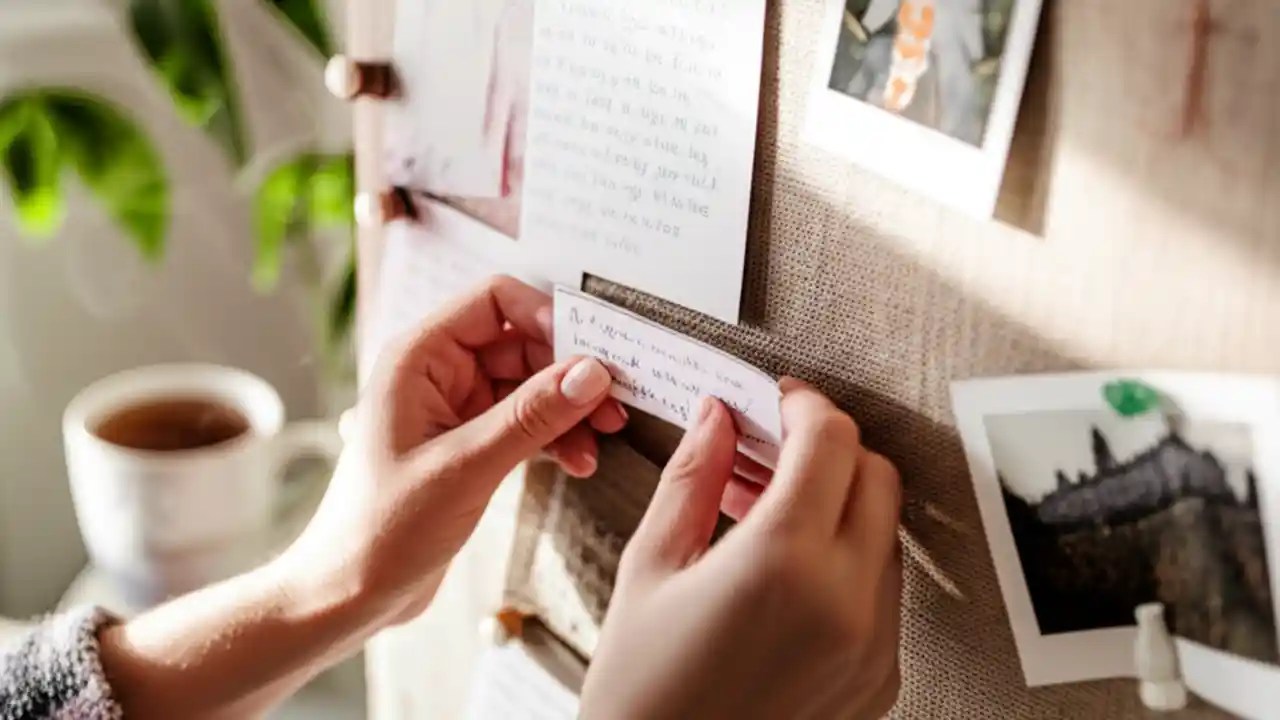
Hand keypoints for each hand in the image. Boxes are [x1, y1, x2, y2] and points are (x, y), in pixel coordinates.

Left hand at [282, 276, 626, 626]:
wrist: (348, 593)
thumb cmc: (380, 529)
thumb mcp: (464, 467)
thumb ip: (530, 416)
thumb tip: (591, 372)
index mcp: (419, 358)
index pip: (494, 300)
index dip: (547, 316)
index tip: (591, 350)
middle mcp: (437, 374)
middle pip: (522, 343)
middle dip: (570, 371)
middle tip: (612, 402)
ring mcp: (454, 410)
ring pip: (530, 386)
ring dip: (569, 409)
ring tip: (603, 438)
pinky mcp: (470, 445)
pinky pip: (525, 422)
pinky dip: (555, 437)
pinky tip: (579, 462)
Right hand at [582, 381, 901, 719]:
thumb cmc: (641, 693)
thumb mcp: (652, 569)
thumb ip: (692, 479)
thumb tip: (718, 418)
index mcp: (782, 563)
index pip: (831, 442)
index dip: (805, 407)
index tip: (778, 403)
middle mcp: (846, 601)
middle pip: (876, 476)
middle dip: (829, 449)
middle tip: (773, 452)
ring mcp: (872, 645)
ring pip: (885, 532)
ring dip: (840, 504)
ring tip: (770, 514)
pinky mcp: (880, 678)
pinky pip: (883, 590)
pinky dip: (846, 561)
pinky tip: (787, 571)